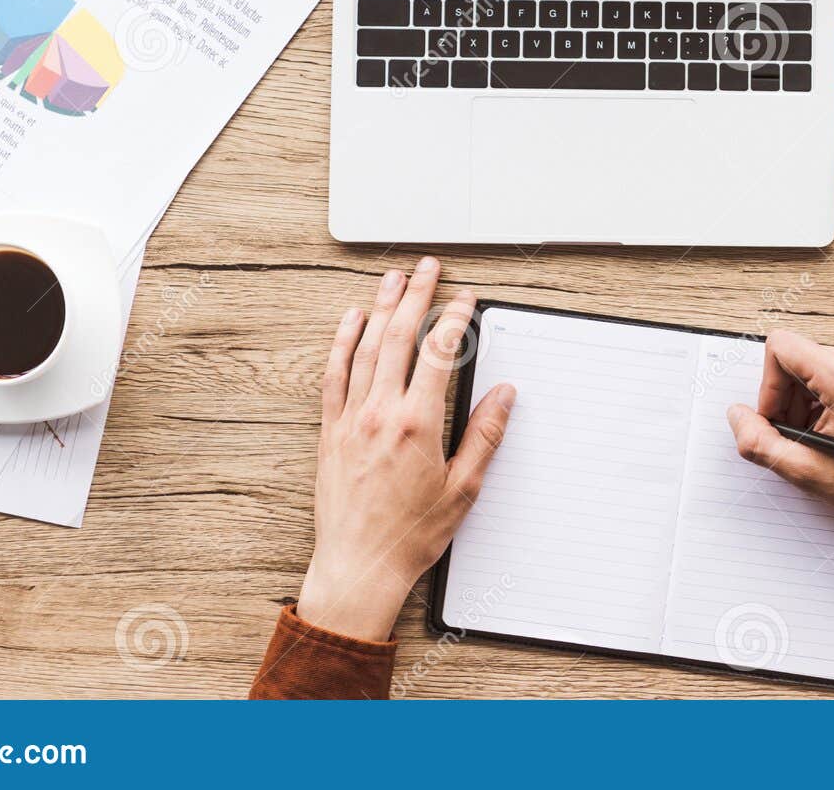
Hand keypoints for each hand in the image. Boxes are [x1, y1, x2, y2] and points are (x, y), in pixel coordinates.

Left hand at [296, 257, 514, 639]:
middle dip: (417, 296)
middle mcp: (379, 413)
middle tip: (428, 268)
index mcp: (417, 424)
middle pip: (400, 337)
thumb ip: (485, 436)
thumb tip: (503, 396)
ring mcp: (350, 419)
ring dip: (381, 308)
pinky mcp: (330, 431)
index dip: (454, 319)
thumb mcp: (463, 489)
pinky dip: (342, 343)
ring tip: (393, 279)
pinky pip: (334, 375)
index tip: (465, 299)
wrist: (358, 565)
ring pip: (366, 347)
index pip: (438, 353)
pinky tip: (350, 321)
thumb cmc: (409, 535)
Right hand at [726, 330, 833, 562]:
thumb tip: (738, 417)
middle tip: (796, 437)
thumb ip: (759, 441)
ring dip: (806, 402)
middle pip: (798, 358)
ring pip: (816, 367)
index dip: (768, 385)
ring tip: (818, 440)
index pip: (781, 346)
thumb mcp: (805, 470)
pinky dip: (826, 401)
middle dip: (787, 398)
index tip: (776, 417)